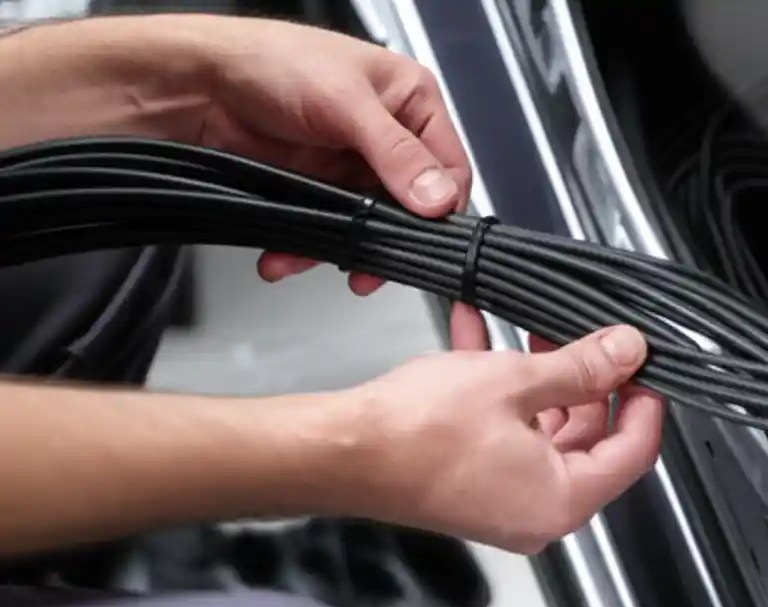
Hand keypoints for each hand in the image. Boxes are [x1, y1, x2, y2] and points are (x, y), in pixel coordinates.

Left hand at [0, 15, 467, 292]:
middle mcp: (388, 134)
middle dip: (389, 237)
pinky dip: (311, 248)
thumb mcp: (345, 103)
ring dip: (345, 249)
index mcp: (412, 100)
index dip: (441, 205)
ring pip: (370, 224)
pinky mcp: (319, 186)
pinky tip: (291, 254)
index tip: (425, 234)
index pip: (451, 167)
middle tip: (374, 264)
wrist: (196, 83)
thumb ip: (396, 155)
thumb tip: (437, 199)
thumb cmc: (270, 60)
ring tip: (322, 260)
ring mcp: (352, 163)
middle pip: (413, 205)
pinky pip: (331, 229)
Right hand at [343, 319, 663, 553]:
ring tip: (534, 329)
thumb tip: (626, 352)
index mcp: (560, 500)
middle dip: (589, 382)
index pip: (633, 452)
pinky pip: (504, 431)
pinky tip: (483, 337)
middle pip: (590, 441)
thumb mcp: (514, 381)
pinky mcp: (471, 483)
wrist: (336, 451)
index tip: (644, 365)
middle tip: (588, 338)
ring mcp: (501, 499)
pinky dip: (501, 390)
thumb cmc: (413, 433)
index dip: (644, 401)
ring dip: (543, 379)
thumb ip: (581, 366)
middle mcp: (536, 511)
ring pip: (545, 431)